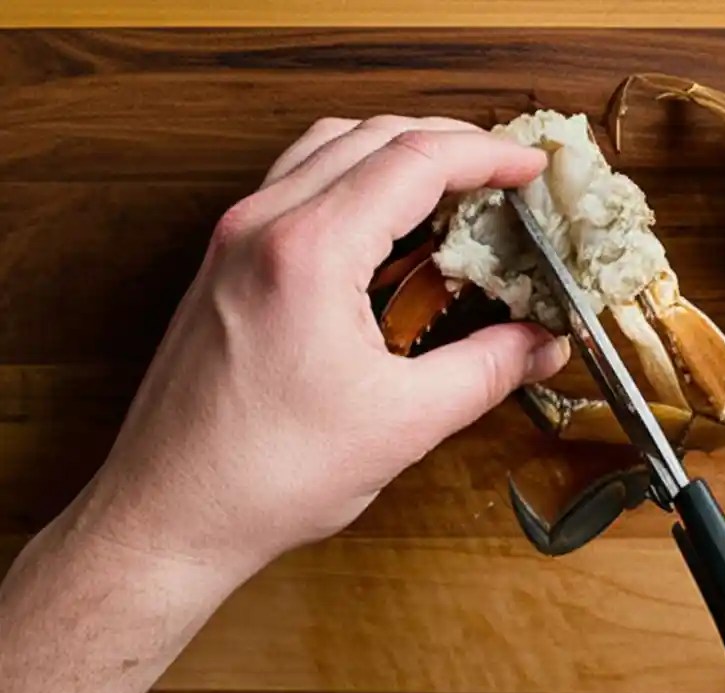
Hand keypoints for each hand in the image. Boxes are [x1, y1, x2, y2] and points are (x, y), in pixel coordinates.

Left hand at [74, 115, 570, 574]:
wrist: (169, 514)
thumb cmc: (266, 475)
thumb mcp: (405, 422)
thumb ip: (488, 369)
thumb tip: (542, 344)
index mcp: (309, 251)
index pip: (414, 159)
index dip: (486, 155)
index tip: (530, 170)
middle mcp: (262, 225)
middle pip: (370, 135)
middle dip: (449, 142)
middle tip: (503, 174)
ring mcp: (234, 238)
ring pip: (327, 147)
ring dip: (395, 150)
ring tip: (451, 188)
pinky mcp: (223, 262)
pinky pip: (295, 183)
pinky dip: (352, 179)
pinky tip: (385, 227)